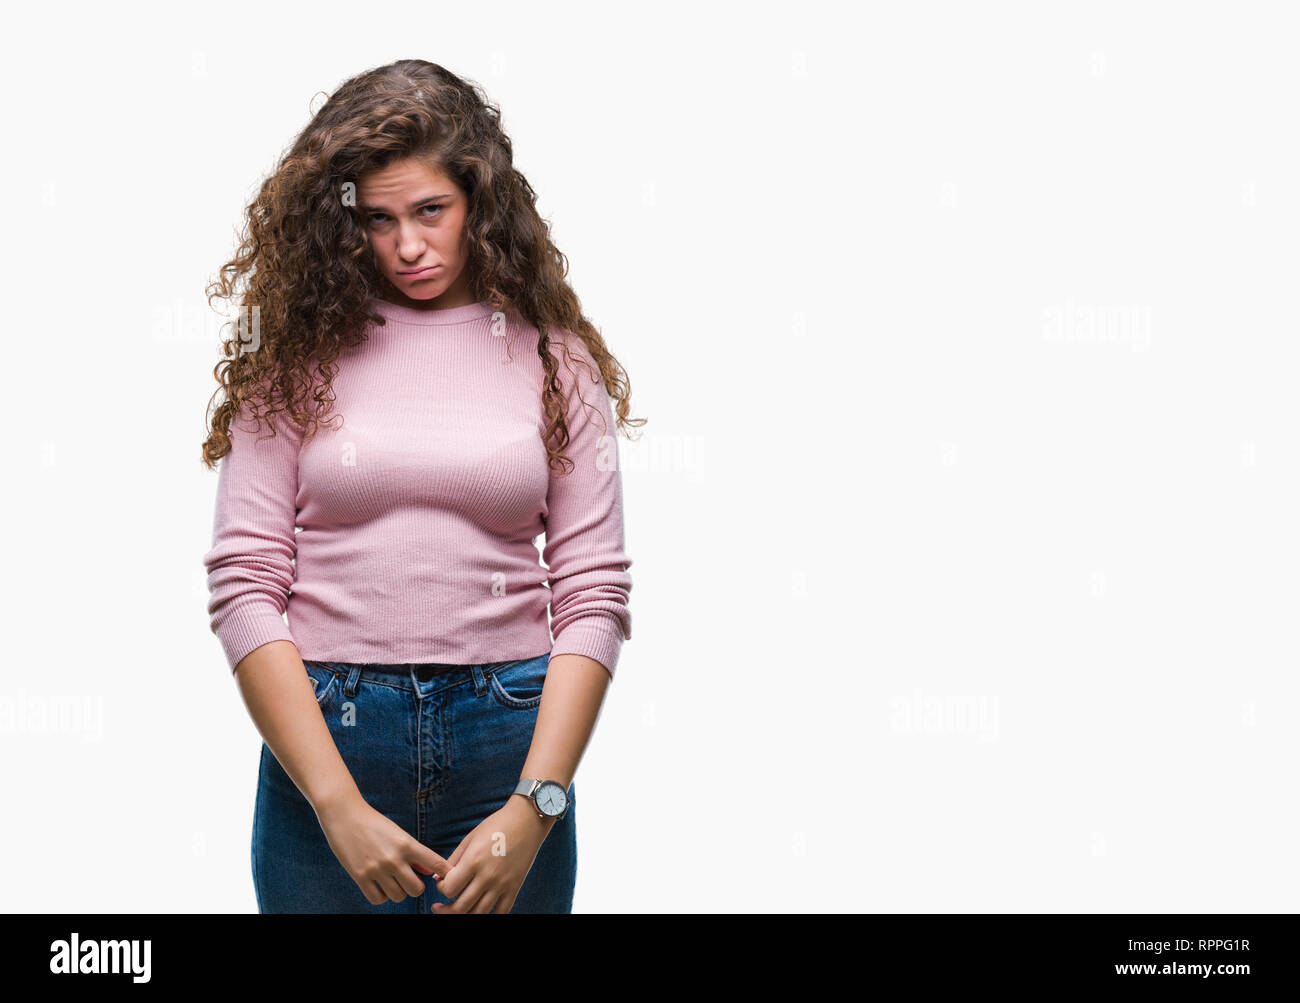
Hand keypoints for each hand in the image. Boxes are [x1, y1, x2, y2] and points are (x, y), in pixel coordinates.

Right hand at [315, 792, 448, 905]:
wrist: (344, 814)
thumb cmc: (374, 823)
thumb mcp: (399, 834)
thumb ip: (415, 854)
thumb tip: (430, 872)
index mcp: (407, 844)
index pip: (436, 864)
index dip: (444, 873)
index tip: (442, 877)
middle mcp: (394, 858)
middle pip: (417, 889)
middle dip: (415, 886)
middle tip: (408, 879)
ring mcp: (376, 869)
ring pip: (399, 896)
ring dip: (398, 891)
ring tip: (392, 881)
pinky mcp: (360, 876)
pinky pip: (378, 899)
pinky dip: (381, 896)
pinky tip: (380, 886)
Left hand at [431, 795, 554, 913]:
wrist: (527, 820)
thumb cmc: (496, 825)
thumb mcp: (470, 838)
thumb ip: (454, 859)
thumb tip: (439, 879)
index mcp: (474, 860)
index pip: (449, 888)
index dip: (441, 889)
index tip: (442, 883)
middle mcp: (488, 876)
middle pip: (461, 907)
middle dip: (445, 910)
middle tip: (439, 907)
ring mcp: (503, 884)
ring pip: (478, 913)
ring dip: (463, 915)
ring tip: (456, 910)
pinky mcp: (515, 887)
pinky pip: (501, 912)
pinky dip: (489, 916)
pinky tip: (479, 911)